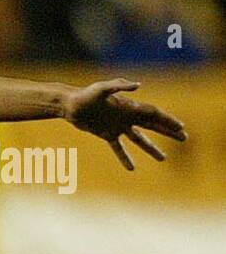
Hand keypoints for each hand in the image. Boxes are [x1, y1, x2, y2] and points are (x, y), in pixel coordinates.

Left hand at [62, 79, 186, 170]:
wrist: (69, 105)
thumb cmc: (84, 95)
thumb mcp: (101, 88)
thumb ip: (119, 86)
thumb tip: (138, 86)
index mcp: (129, 106)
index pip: (153, 114)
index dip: (167, 120)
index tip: (181, 127)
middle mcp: (126, 116)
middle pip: (152, 125)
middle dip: (168, 131)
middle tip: (184, 138)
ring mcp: (117, 126)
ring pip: (138, 139)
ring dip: (151, 148)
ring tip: (163, 158)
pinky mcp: (106, 134)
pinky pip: (118, 148)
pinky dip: (124, 157)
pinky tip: (131, 168)